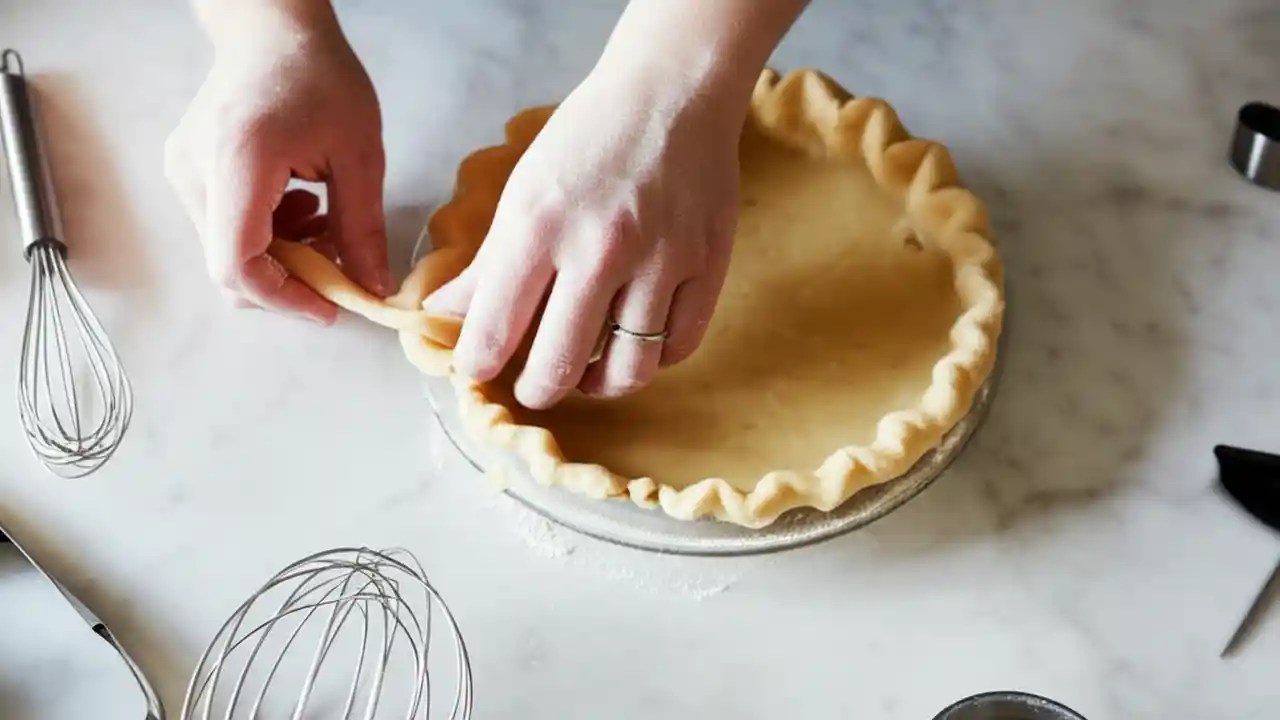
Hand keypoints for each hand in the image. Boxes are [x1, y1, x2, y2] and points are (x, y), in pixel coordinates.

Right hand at [165, 1, 391, 322]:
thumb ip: (363, 227)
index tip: (328, 306)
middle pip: (230, 267)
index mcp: (238, 162)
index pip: (237, 263)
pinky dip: (268, 236)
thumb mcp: (358, 153)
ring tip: (328, 223)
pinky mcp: (187, 173)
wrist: (272, 31)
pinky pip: (225, 229)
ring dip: (283, 257)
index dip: (283, 299)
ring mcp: (184, 174)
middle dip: (290, 280)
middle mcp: (195, 173)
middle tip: (340, 263)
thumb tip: (373, 288)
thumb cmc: (318, 77)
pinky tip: (303, 207)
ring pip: (229, 252)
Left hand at [425, 65, 742, 408]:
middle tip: (530, 385)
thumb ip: (488, 263)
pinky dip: (653, 357)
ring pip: (628, 369)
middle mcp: (600, 250)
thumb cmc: (589, 137)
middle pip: (559, 367)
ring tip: (585, 374)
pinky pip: (678, 345)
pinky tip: (633, 342)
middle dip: (535, 390)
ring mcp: (661, 261)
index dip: (477, 365)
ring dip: (598, 385)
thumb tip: (445, 315)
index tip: (477, 369)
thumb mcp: (523, 190)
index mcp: (539, 226)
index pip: (493, 330)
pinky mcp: (708, 264)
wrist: (674, 91)